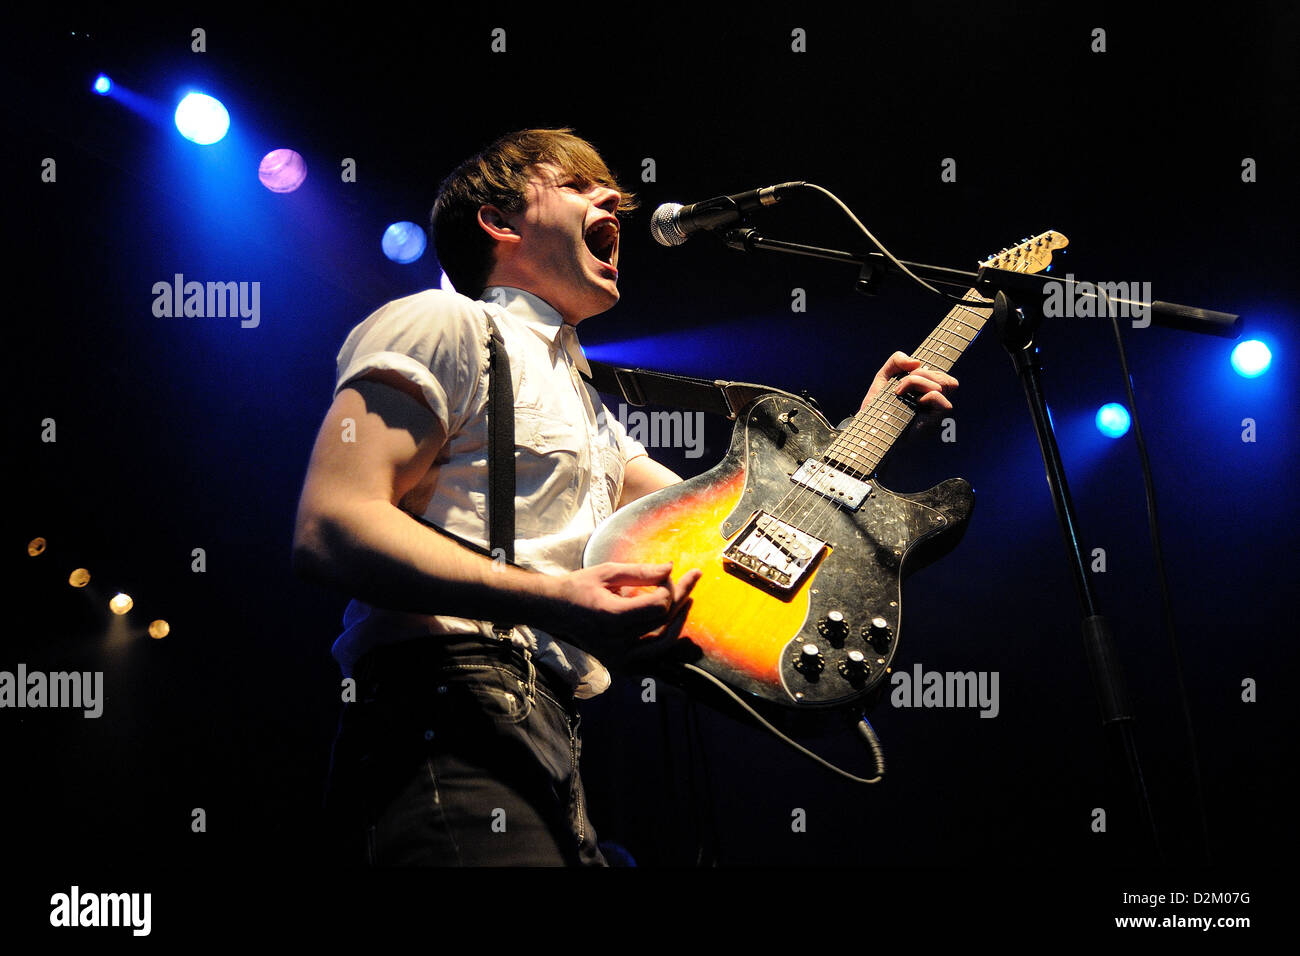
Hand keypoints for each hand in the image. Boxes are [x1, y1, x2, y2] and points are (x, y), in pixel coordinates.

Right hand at [549, 562, 701, 672]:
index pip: (658, 606)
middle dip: (679, 598)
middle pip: (663, 622)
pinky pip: (652, 657)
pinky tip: (674, 624)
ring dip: (679, 621)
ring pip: (663, 643)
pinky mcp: (619, 664)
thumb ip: (641, 572)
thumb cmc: (580, 587)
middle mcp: (616, 641)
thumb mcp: (608, 572)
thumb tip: (670, 568)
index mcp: (612, 616)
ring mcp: (618, 657)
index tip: (665, 574)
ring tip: (688, 601)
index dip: (669, 588)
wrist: (555, 610)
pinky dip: (664, 641)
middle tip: (691, 578)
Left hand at [861, 351, 957, 414]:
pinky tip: (911, 402)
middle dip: (920, 374)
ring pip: (943, 385)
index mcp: (927, 393)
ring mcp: (935, 414)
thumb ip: (897, 361)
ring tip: (900, 392)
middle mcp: (934, 404)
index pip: (944, 376)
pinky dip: (926, 396)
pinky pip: (943, 401)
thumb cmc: (877, 405)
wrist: (868, 427)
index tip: (919, 368)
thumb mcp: (884, 376)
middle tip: (900, 385)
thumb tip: (917, 362)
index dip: (937, 369)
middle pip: (944, 378)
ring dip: (918, 382)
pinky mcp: (934, 423)